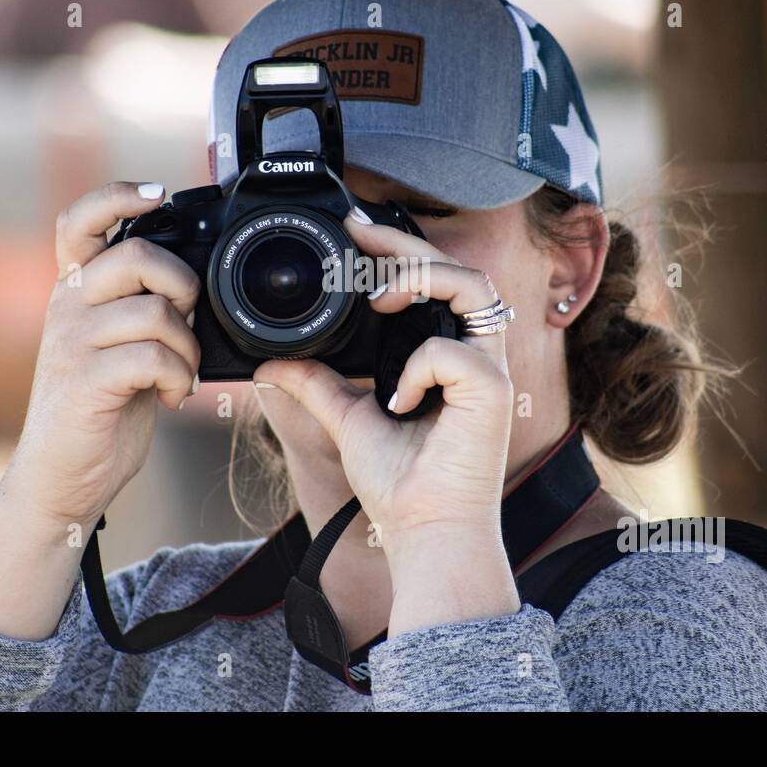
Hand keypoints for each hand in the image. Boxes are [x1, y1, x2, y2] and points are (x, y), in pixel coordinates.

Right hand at [3, 182, 201, 527]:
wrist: (63, 478)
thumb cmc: (102, 409)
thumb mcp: (119, 345)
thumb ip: (141, 306)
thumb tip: (193, 278)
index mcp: (74, 291)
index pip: (78, 221)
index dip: (116, 197)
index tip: (157, 195)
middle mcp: (66, 307)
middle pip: (137, 256)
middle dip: (184, 286)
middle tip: (187, 324)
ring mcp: (71, 342)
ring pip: (155, 312)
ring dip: (188, 348)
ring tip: (181, 375)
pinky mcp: (84, 380)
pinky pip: (153, 356)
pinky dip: (179, 377)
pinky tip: (171, 396)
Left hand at [255, 209, 514, 544]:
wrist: (423, 531)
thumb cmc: (402, 485)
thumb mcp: (347, 421)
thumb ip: (317, 386)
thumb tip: (273, 364)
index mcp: (448, 358)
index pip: (438, 284)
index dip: (401, 250)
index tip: (356, 234)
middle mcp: (474, 357)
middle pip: (461, 271)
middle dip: (409, 244)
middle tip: (362, 236)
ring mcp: (489, 372)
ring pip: (475, 288)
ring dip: (425, 278)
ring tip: (381, 297)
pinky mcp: (492, 392)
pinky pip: (451, 352)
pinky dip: (416, 369)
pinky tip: (397, 403)